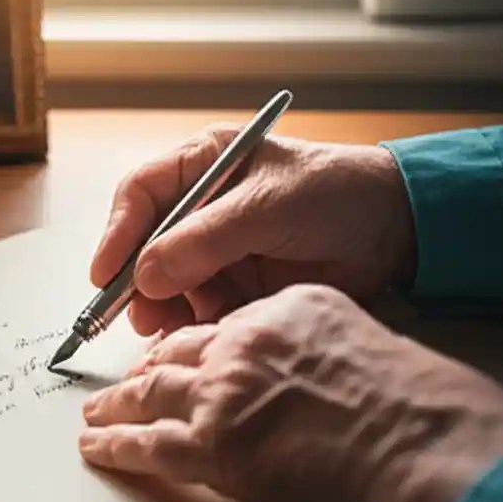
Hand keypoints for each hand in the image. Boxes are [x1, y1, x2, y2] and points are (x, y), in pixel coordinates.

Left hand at [79, 285, 502, 501]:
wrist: (427, 446)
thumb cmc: (422, 407)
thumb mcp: (368, 347)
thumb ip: (320, 353)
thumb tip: (306, 380)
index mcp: (288, 309)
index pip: (225, 323)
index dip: (197, 345)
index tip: (182, 354)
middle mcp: (247, 340)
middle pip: (179, 349)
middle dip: (147, 367)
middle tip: (127, 378)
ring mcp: (225, 389)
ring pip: (151, 391)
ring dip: (118, 403)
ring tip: (96, 412)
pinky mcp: (214, 441)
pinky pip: (148, 442)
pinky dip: (117, 445)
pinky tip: (99, 447)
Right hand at [92, 125, 416, 335]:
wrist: (397, 230)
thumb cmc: (334, 193)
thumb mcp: (266, 207)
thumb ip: (204, 240)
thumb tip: (144, 275)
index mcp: (201, 165)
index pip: (140, 195)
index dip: (117, 233)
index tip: (105, 273)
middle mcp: (200, 207)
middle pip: (145, 245)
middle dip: (136, 280)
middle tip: (135, 314)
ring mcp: (216, 249)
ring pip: (167, 282)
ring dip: (162, 307)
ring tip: (165, 329)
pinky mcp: (235, 286)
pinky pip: (197, 308)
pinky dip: (191, 325)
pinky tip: (193, 336)